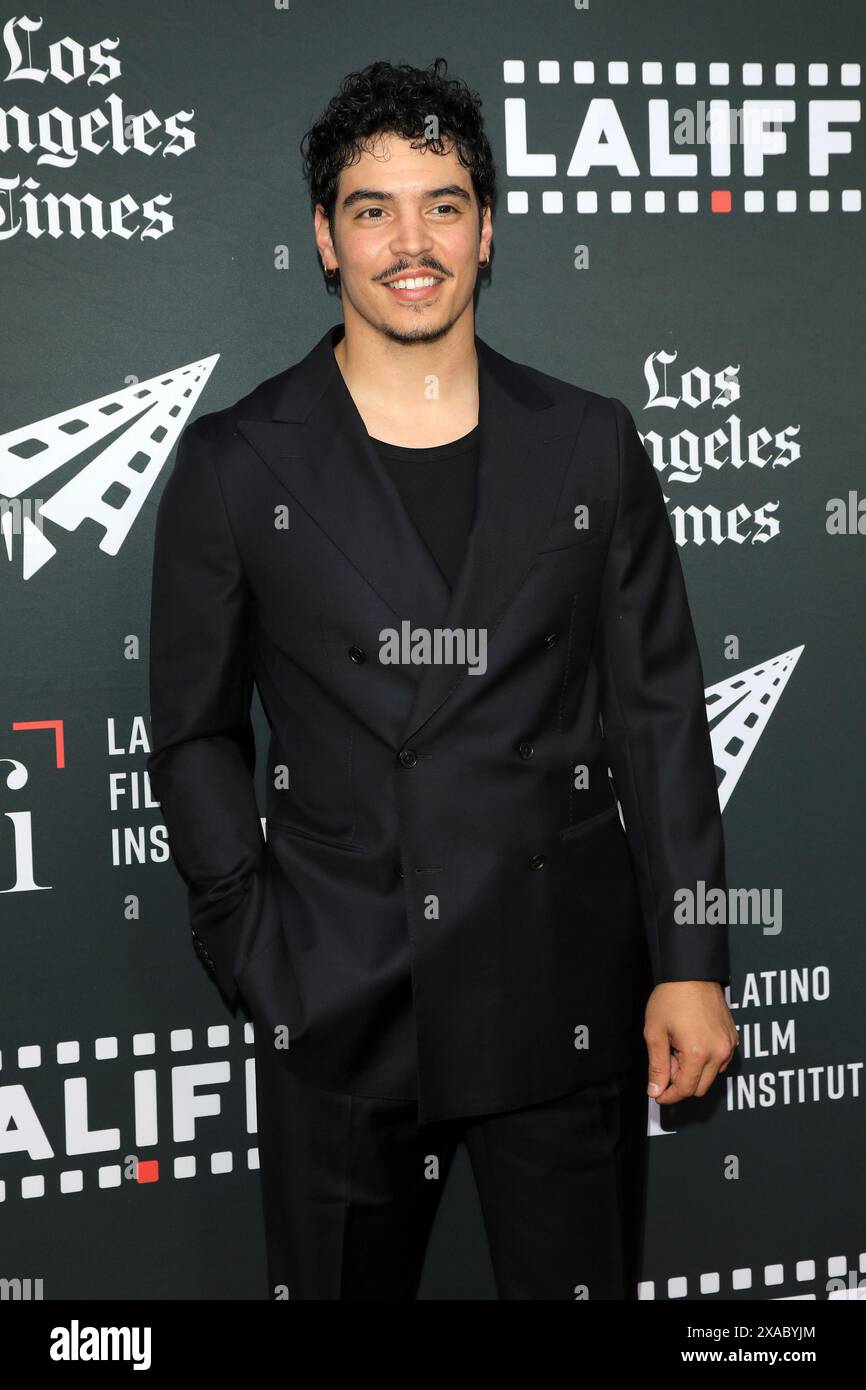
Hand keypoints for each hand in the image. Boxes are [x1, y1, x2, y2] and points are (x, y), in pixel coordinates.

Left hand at [644, 981, 737, 1103]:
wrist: (691, 973)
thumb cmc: (671, 998)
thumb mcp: (655, 1032)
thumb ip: (657, 1066)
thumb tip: (656, 1090)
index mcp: (698, 1053)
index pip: (685, 1089)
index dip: (669, 1095)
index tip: (658, 1093)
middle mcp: (718, 1052)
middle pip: (700, 1087)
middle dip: (681, 1081)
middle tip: (667, 1059)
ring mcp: (728, 1045)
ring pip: (712, 1076)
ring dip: (694, 1071)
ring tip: (678, 1047)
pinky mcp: (733, 1038)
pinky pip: (721, 1061)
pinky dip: (706, 1060)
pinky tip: (692, 1042)